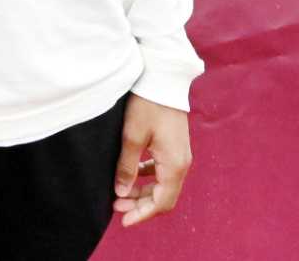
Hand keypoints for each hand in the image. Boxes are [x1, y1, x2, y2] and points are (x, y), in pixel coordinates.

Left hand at [112, 95, 190, 228]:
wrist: (163, 79)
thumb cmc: (147, 105)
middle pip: (163, 196)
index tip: (123, 220)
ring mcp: (180, 155)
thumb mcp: (132, 137)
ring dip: (143, 192)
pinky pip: (163, 171)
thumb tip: (121, 193)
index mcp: (174, 165)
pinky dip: (148, 178)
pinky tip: (132, 174)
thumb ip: (127, 167)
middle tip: (116, 206)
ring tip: (120, 194)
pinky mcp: (175, 146)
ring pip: (163, 184)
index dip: (142, 214)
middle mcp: (182, 164)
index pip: (161, 202)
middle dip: (140, 205)